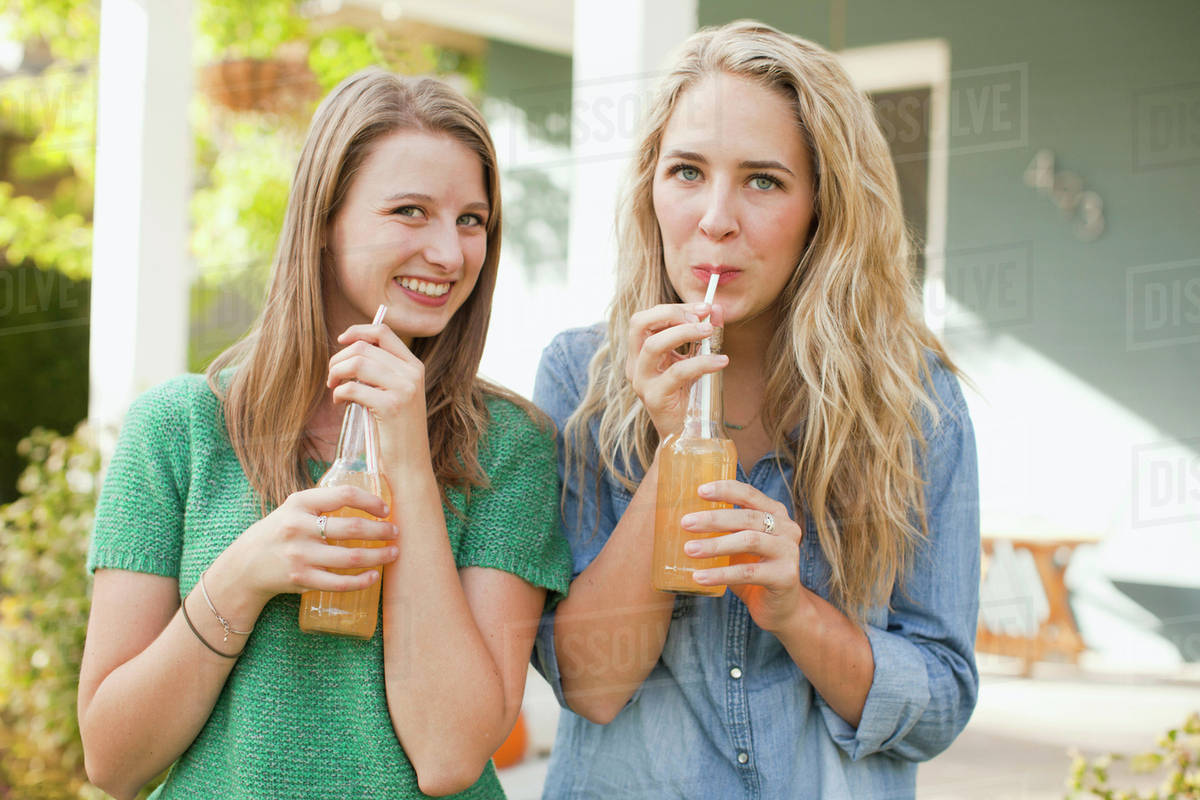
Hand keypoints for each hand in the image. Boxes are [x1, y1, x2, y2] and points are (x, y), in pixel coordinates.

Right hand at [218, 485, 398, 605]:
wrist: (245, 565)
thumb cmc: (278, 532)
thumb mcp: (293, 508)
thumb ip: (322, 504)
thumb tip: (367, 501)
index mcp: (299, 503)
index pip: (343, 495)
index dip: (370, 501)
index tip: (385, 509)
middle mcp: (299, 527)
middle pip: (353, 528)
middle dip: (381, 531)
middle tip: (395, 533)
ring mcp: (300, 555)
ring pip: (351, 558)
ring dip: (379, 556)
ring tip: (393, 553)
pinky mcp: (301, 579)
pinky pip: (340, 583)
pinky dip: (362, 580)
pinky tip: (375, 575)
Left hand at [329, 321, 428, 465]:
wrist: (409, 465)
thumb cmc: (396, 431)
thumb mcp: (395, 395)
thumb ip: (382, 372)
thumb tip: (349, 352)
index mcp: (414, 366)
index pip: (383, 332)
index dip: (357, 331)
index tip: (341, 340)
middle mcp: (412, 373)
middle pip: (363, 347)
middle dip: (338, 359)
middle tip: (331, 378)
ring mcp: (404, 388)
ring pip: (356, 363)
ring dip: (336, 374)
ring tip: (333, 389)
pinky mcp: (391, 406)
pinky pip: (352, 388)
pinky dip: (338, 394)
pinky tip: (339, 403)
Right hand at [625, 303, 727, 439]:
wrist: (687, 434)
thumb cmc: (690, 394)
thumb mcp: (697, 358)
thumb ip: (705, 334)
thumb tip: (718, 308)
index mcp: (640, 352)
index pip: (646, 318)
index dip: (672, 308)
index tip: (703, 307)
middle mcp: (635, 365)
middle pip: (639, 324)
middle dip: (672, 313)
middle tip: (702, 316)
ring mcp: (642, 382)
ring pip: (653, 345)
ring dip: (684, 332)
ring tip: (710, 332)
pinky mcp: (655, 398)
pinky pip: (677, 372)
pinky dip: (702, 362)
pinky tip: (721, 361)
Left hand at [680, 480, 808, 632]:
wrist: (781, 608)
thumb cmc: (754, 570)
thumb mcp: (740, 545)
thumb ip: (724, 530)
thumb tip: (683, 520)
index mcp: (775, 513)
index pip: (749, 494)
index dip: (725, 489)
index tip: (699, 491)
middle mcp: (787, 528)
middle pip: (747, 517)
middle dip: (714, 519)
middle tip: (685, 523)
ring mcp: (789, 552)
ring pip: (749, 541)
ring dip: (715, 545)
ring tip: (689, 550)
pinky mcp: (785, 576)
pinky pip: (748, 573)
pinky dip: (720, 574)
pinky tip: (699, 577)